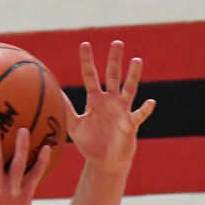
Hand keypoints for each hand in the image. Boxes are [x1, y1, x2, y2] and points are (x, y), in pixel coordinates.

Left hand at [64, 40, 154, 175]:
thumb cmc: (90, 143)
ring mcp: (122, 111)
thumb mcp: (74, 125)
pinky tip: (150, 102)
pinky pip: (138, 115)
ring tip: (137, 61)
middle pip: (112, 76)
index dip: (87, 61)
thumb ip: (66, 108)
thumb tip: (54, 93)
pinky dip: (144, 110)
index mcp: (95, 99)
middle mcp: (110, 101)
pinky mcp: (130, 124)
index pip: (90, 75)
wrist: (104, 162)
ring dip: (132, 76)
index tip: (85, 44)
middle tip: (117, 42)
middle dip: (114, 60)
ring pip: (128, 89)